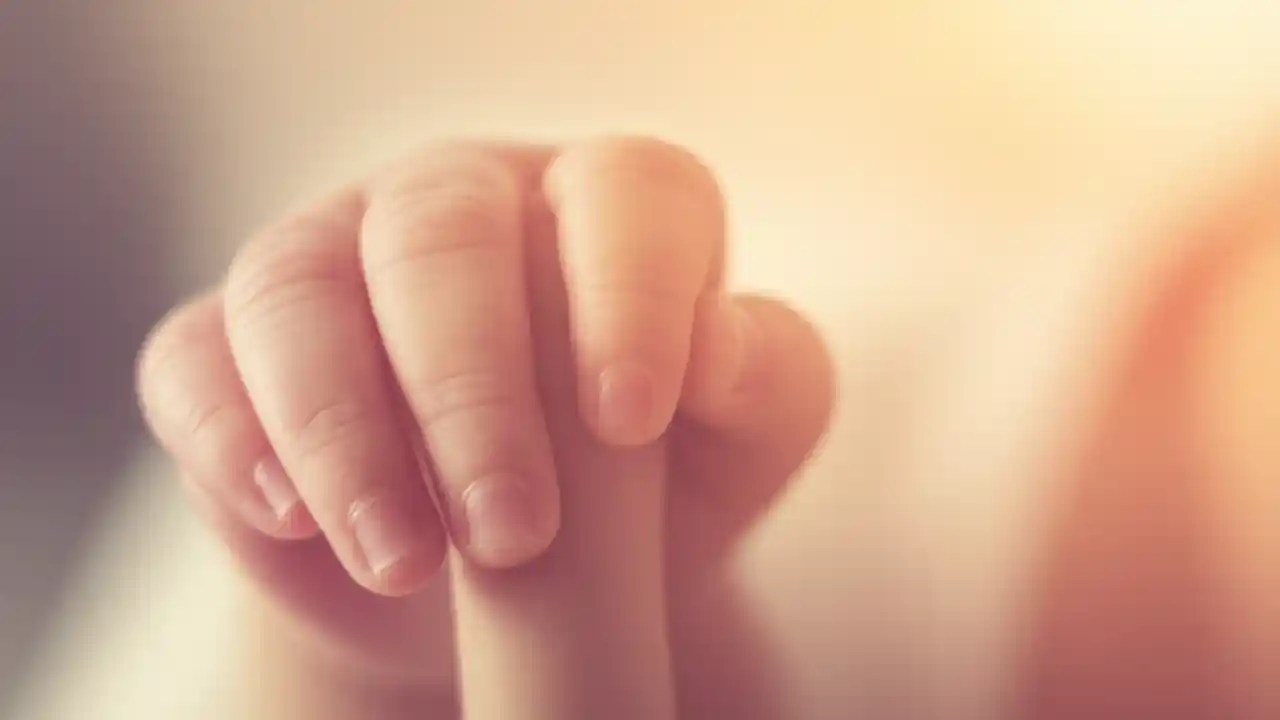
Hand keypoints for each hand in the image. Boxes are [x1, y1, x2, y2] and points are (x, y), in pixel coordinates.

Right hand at [136, 138, 832, 711]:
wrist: (509, 577)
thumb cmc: (643, 488)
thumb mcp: (733, 444)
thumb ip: (762, 383)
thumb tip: (716, 347)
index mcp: (601, 207)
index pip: (624, 192)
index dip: (628, 292)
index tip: (630, 422)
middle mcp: (461, 206)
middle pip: (442, 237)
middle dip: (472, 390)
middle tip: (514, 536)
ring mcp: (334, 258)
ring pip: (299, 291)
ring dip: (345, 431)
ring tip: (403, 563)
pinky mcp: (231, 344)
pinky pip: (197, 362)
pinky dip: (233, 436)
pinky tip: (290, 517)